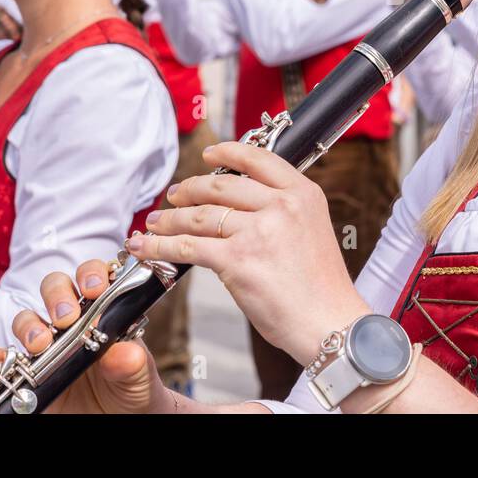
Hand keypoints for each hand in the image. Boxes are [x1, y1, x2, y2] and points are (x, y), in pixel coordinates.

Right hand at [0, 261, 176, 413]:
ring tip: (38, 344)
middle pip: (56, 289)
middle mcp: (73, 322)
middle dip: (57, 296)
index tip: (94, 289)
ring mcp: (49, 345)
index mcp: (105, 313)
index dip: (91, 274)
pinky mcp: (28, 372)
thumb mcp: (139, 379)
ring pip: (28, 318)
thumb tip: (124, 353)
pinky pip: (4, 358)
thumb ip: (132, 365)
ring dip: (28, 325)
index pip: (94, 278)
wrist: (117, 421)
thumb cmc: (133, 390)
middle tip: (65, 318)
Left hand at [132, 141, 370, 364]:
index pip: (258, 160)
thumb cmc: (322, 288)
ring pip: (199, 215)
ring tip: (156, 223)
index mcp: (303, 194)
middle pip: (221, 186)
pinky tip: (147, 247)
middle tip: (174, 195)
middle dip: (190, 189)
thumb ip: (281, 213)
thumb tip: (238, 210)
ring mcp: (258, 231)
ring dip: (170, 219)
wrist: (331, 323)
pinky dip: (161, 247)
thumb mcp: (312, 231)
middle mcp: (281, 206)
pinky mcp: (237, 260)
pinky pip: (187, 248)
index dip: (227, 153)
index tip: (207, 155)